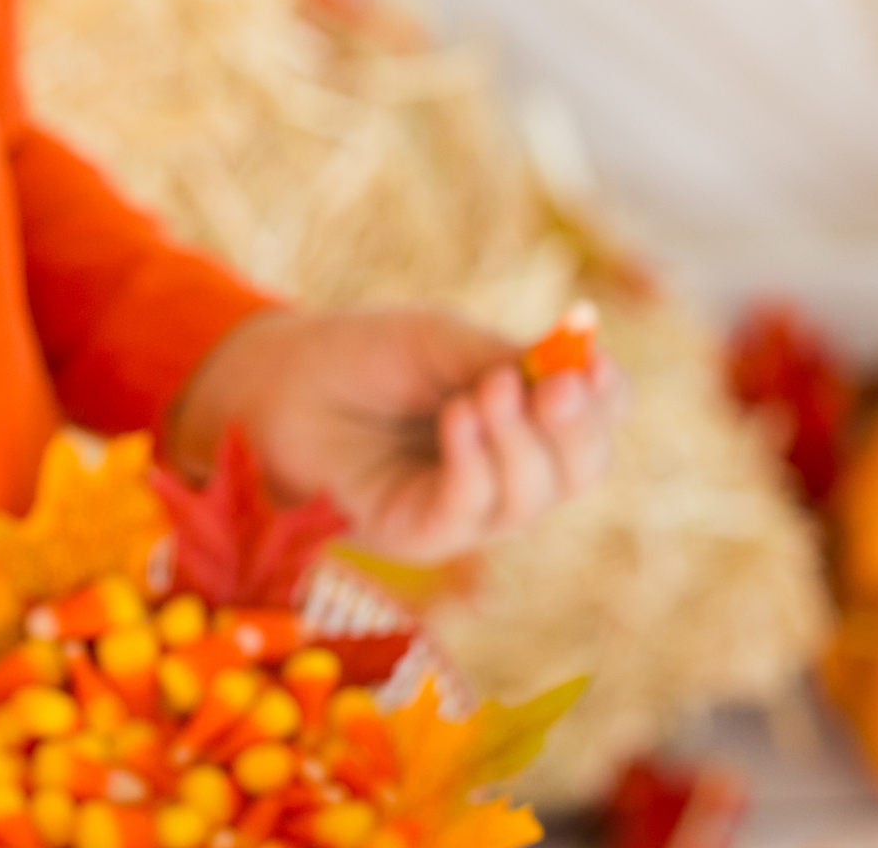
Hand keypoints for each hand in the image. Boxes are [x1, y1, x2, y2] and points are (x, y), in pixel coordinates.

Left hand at [165, 305, 629, 561]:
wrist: (271, 381)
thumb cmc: (358, 356)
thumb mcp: (438, 342)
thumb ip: (501, 358)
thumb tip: (576, 367)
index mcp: (522, 418)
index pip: (595, 420)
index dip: (606, 397)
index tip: (591, 361)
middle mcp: (505, 471)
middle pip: (582, 469)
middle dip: (578, 428)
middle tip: (556, 382)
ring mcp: (464, 509)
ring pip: (533, 497)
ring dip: (520, 442)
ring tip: (484, 391)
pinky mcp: (417, 535)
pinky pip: (468, 513)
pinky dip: (474, 465)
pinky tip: (458, 420)